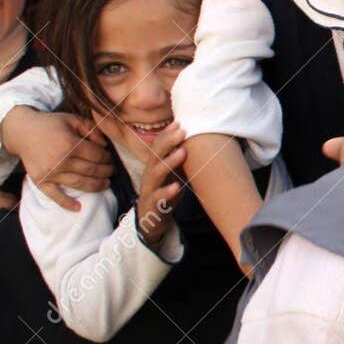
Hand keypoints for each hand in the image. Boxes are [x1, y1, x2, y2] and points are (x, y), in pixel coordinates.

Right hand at [1, 109, 112, 210]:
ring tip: (106, 185)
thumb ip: (91, 129)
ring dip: (96, 186)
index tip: (110, 159)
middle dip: (106, 172)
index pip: (96, 155)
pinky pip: (55, 195)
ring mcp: (50, 172)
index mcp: (69, 143)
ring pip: (79, 183)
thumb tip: (105, 145)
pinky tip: (78, 208)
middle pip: (91, 170)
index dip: (107, 158)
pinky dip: (66, 203)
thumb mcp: (71, 119)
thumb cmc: (49, 125)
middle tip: (112, 171)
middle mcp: (60, 160)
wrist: (21, 132)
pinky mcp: (40, 180)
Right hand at [134, 125, 184, 247]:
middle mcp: (150, 175)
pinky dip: (167, 192)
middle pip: (155, 155)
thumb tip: (194, 138)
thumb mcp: (172, 173)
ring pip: (156, 174)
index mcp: (155, 165)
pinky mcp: (152, 205)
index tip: (179, 122)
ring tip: (182, 153)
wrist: (151, 220)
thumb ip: (179, 158)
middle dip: (168, 142)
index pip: (157, 146)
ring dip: (169, 162)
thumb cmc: (164, 192)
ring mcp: (150, 190)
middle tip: (182, 131)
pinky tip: (177, 187)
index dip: (167, 134)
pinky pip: (158, 198)